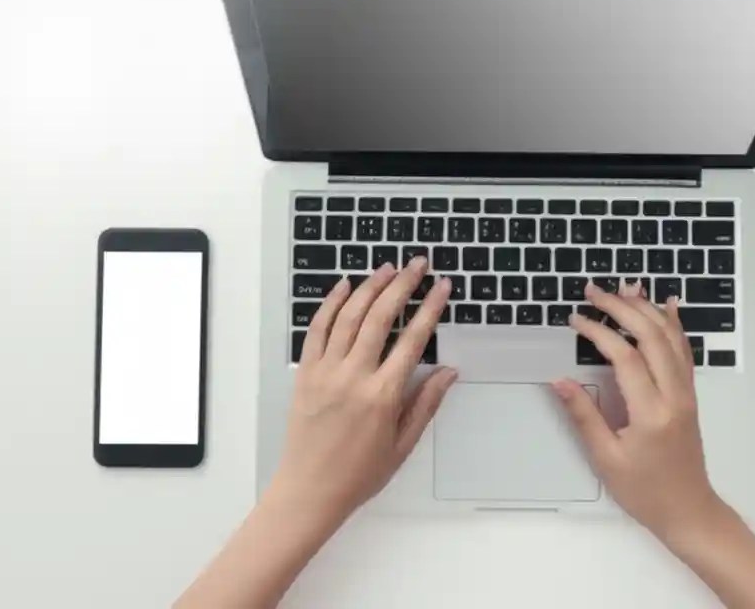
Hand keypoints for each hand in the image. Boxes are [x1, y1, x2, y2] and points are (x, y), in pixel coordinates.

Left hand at [266, 257, 457, 524]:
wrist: (310, 490)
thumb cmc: (359, 473)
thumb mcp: (402, 444)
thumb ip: (425, 404)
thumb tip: (449, 371)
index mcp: (382, 396)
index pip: (412, 340)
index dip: (430, 309)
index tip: (442, 287)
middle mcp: (353, 377)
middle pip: (380, 318)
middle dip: (402, 285)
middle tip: (417, 264)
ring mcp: (325, 372)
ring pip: (349, 317)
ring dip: (370, 287)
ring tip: (387, 267)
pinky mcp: (305, 373)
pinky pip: (317, 330)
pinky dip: (331, 304)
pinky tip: (345, 285)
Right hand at [554, 282, 724, 543]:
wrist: (688, 510)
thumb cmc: (644, 491)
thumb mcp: (605, 458)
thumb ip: (584, 416)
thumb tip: (560, 381)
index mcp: (651, 413)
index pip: (626, 358)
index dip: (600, 332)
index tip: (577, 319)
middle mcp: (675, 396)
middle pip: (652, 337)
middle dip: (622, 308)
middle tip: (595, 292)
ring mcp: (686, 393)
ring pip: (671, 339)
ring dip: (648, 309)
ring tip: (626, 288)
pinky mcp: (689, 395)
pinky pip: (684, 351)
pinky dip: (674, 325)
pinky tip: (667, 305)